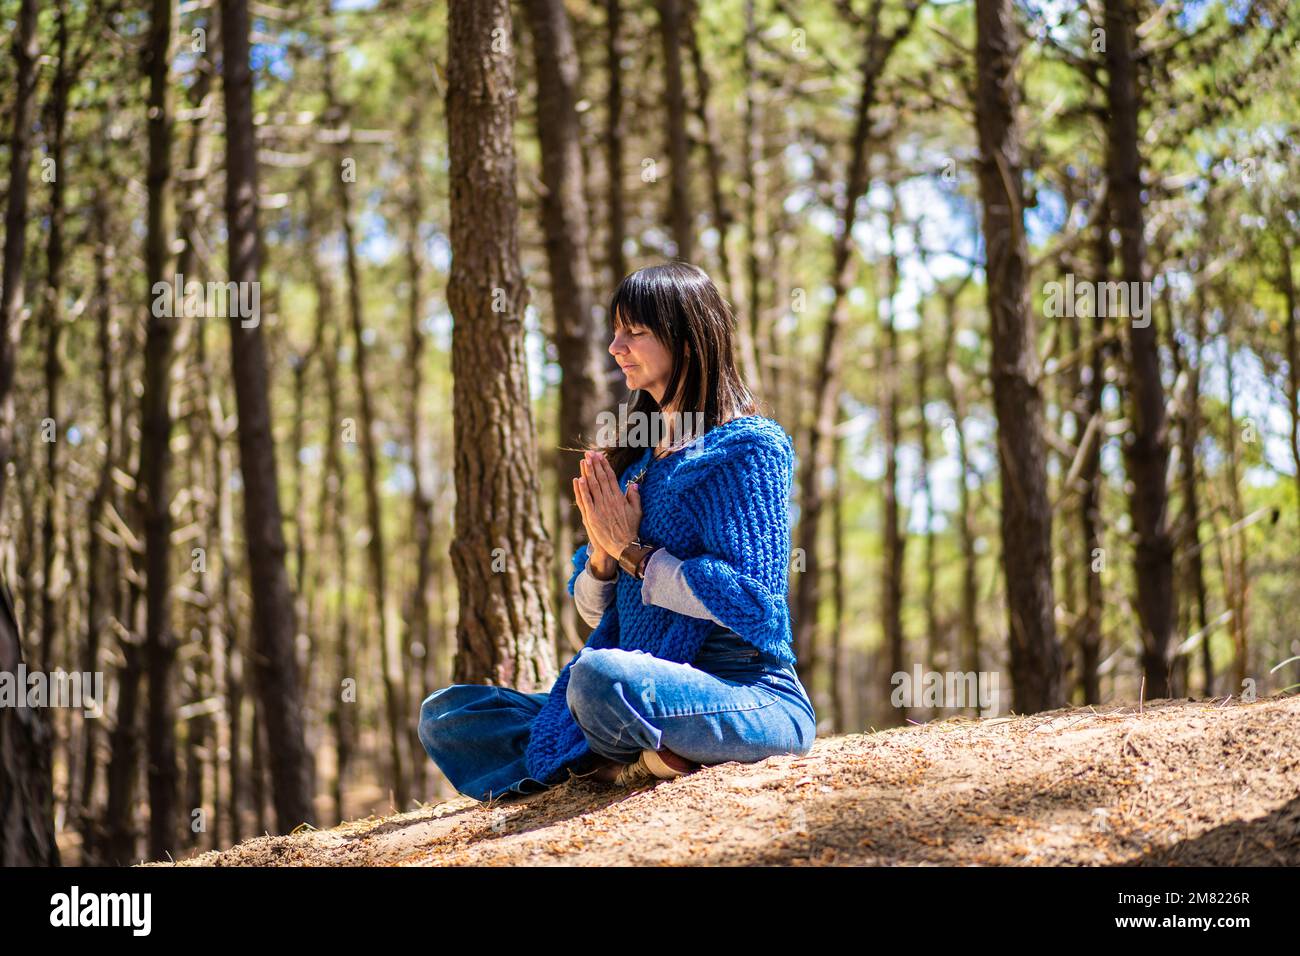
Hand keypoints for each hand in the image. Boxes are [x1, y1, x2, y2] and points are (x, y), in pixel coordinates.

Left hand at [573, 450, 641, 565]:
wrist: (624, 547)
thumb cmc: (631, 530)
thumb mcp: (637, 512)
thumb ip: (634, 497)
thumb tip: (633, 484)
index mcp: (619, 498)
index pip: (611, 477)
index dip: (605, 466)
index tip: (600, 456)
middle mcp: (609, 500)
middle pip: (600, 478)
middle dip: (595, 464)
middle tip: (589, 453)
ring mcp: (600, 508)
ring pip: (593, 486)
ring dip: (588, 472)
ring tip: (584, 461)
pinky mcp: (592, 517)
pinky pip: (586, 500)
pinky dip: (582, 490)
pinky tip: (578, 479)